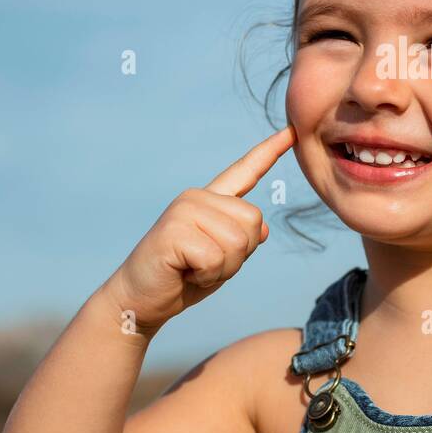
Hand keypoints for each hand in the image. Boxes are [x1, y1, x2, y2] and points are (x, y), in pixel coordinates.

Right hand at [102, 126, 296, 332]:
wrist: (139, 301)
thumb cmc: (182, 279)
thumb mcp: (223, 260)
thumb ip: (242, 240)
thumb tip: (262, 228)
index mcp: (211, 201)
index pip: (245, 171)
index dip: (270, 152)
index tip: (292, 131)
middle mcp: (197, 197)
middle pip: (253, 221)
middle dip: (239, 255)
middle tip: (204, 264)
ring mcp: (184, 209)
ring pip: (238, 242)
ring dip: (222, 268)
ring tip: (193, 269)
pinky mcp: (174, 230)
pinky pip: (215, 258)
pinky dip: (206, 276)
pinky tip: (184, 273)